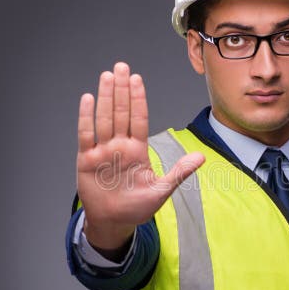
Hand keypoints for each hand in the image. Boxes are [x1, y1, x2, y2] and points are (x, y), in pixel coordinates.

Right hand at [76, 62, 204, 258]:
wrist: (114, 222)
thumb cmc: (137, 207)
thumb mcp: (162, 190)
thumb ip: (179, 172)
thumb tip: (202, 157)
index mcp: (137, 150)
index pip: (139, 118)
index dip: (138, 99)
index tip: (138, 79)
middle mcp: (120, 146)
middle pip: (121, 112)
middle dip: (122, 90)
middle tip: (122, 66)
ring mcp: (103, 151)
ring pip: (105, 119)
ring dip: (106, 97)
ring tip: (107, 76)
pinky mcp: (86, 160)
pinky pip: (86, 135)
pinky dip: (86, 117)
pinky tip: (88, 99)